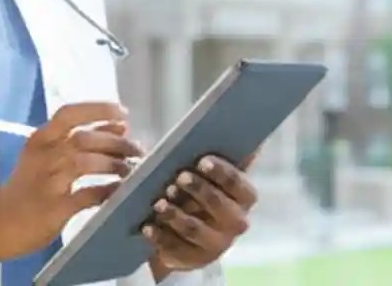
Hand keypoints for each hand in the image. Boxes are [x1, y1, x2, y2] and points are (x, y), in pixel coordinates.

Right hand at [0, 102, 143, 268]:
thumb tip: (119, 127)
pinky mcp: (54, 208)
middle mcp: (43, 155)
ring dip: (114, 165)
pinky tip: (120, 192)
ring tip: (131, 171)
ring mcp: (48, 181)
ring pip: (87, 163)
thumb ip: (77, 141)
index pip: (69, 114)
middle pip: (84, 139)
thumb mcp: (44, 156)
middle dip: (116, 143)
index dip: (99, 110)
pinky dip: (108, 191)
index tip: (124, 113)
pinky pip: (88, 195)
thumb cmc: (25, 188)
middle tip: (138, 151)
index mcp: (40, 139)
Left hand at [143, 154, 257, 278]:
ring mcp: (216, 244)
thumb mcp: (210, 174)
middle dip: (198, 190)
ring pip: (194, 228)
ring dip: (175, 214)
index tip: (202, 161)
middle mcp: (236, 222)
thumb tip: (241, 133)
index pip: (237, 183)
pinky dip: (160, 236)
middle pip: (218, 205)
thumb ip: (220, 156)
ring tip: (157, 203)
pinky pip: (175, 248)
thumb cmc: (199, 191)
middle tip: (179, 177)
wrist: (187, 231)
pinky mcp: (194, 259)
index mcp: (244, 197)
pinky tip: (147, 226)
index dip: (221, 172)